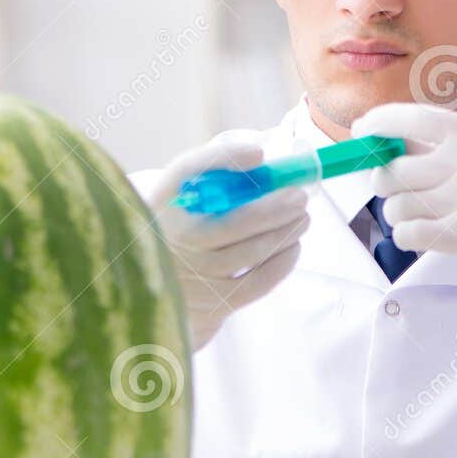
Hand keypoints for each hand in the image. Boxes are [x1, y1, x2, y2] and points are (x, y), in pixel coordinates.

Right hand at [144, 135, 309, 349]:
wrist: (154, 278)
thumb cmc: (180, 220)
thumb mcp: (183, 189)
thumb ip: (216, 164)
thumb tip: (260, 151)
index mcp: (163, 200)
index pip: (190, 171)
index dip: (228, 160)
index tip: (260, 155)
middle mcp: (172, 238)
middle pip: (235, 221)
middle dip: (277, 207)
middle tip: (299, 196)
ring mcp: (191, 276)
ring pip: (252, 252)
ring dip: (286, 232)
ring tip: (302, 218)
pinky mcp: (209, 306)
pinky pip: (257, 283)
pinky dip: (282, 262)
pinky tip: (293, 246)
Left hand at [351, 102, 456, 302]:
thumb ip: (451, 149)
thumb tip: (388, 144)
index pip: (416, 119)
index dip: (381, 123)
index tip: (363, 130)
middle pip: (398, 167)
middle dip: (384, 180)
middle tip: (390, 188)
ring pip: (399, 203)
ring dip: (398, 212)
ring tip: (417, 216)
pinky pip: (410, 232)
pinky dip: (407, 234)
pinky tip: (421, 234)